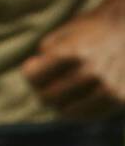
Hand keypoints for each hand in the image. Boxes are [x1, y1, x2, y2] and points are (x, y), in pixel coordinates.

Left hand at [21, 0, 124, 121]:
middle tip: (43, 87)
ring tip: (60, 94)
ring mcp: (106, 88)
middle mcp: (90, 72)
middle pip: (48, 97)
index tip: (33, 71)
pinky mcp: (120, 99)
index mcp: (72, 52)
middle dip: (41, 92)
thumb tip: (31, 79)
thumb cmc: (89, 30)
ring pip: (67, 112)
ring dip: (60, 104)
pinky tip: (77, 100)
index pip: (34, 77)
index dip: (29, 74)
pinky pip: (89, 115)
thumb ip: (43, 56)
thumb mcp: (62, 34)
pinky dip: (79, 110)